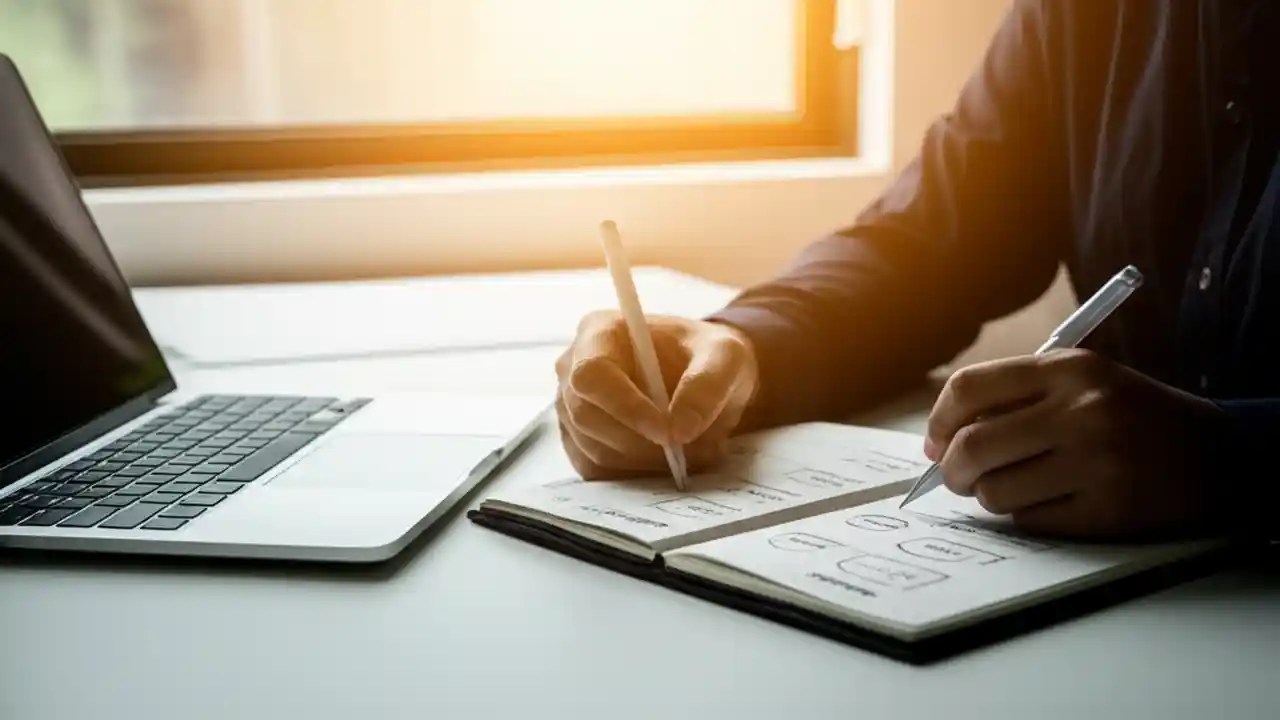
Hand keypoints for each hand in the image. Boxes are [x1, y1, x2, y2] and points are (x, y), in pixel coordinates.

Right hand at [555, 311, 757, 478]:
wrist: (704, 376)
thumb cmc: (707, 355)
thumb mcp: (725, 356)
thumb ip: (707, 385)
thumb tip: (680, 430)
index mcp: (599, 332)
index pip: (591, 374)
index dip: (624, 406)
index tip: (666, 432)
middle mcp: (573, 368)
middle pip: (587, 417)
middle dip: (639, 442)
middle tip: (686, 450)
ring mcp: (570, 407)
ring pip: (594, 450)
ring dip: (644, 462)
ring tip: (687, 453)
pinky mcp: (579, 441)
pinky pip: (597, 470)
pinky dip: (635, 475)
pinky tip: (666, 461)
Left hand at [925, 349, 1226, 538]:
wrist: (1216, 454)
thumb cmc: (1128, 415)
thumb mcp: (1081, 381)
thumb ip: (1013, 399)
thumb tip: (937, 442)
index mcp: (1068, 369)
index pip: (969, 389)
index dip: (938, 421)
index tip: (935, 442)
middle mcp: (1082, 411)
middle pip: (972, 447)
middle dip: (951, 471)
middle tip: (956, 478)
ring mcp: (1097, 462)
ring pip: (996, 492)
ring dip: (990, 497)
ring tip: (1010, 488)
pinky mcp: (1109, 510)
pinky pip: (1031, 522)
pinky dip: (1027, 517)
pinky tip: (1051, 502)